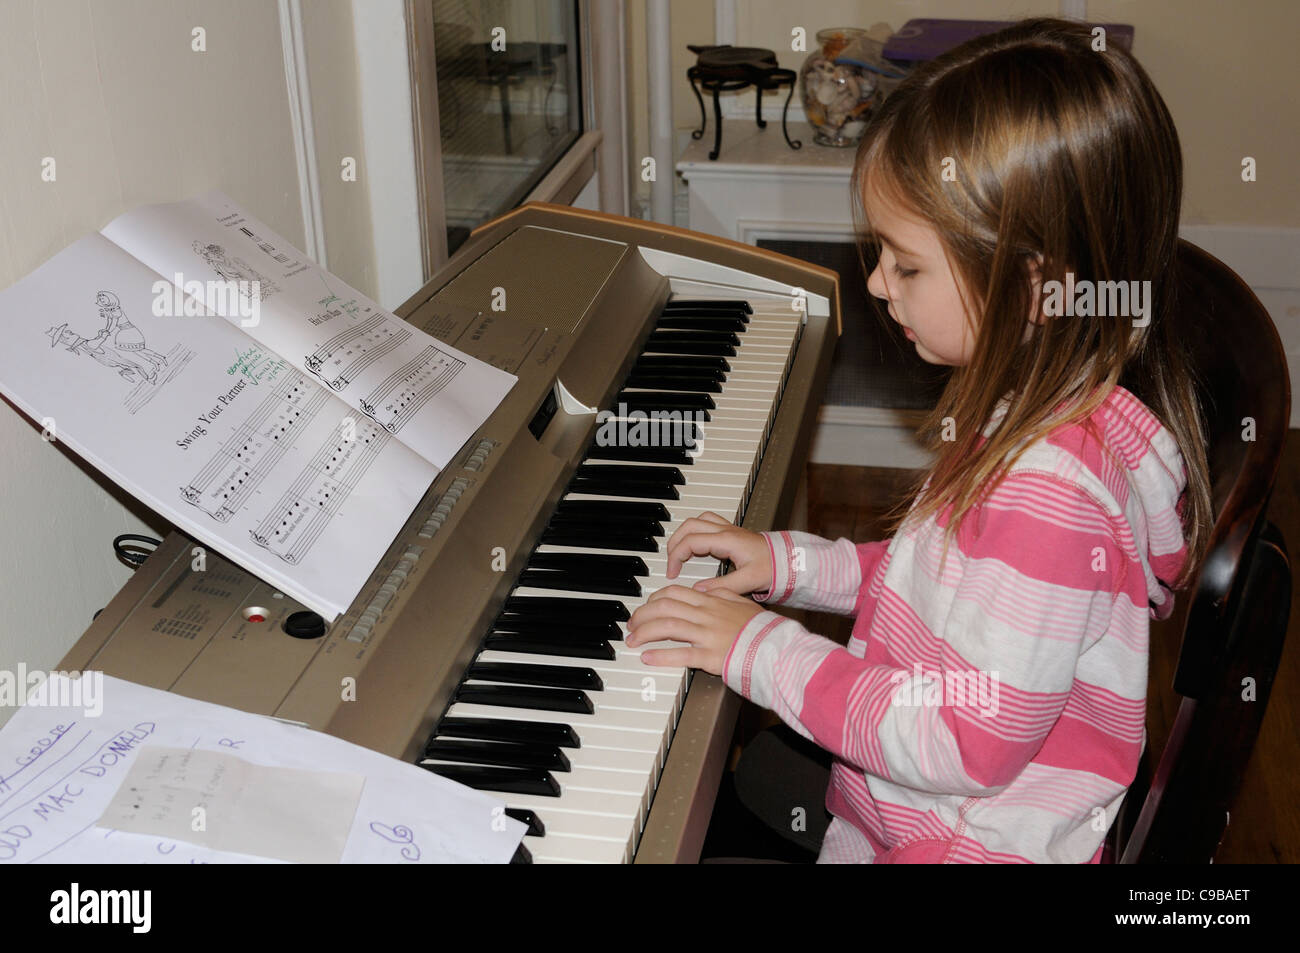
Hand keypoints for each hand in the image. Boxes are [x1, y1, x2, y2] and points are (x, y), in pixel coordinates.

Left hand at [626, 584, 763, 675]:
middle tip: (632, 625)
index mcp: (712, 601)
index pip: (674, 593)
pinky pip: (681, 654)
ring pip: (668, 627)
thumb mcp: (742, 603)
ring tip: (632, 640)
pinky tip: (648, 657)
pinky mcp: (711, 656)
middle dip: (642, 615)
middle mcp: (706, 615)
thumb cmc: (763, 630)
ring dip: (645, 633)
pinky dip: (661, 656)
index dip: (654, 599)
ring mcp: (708, 635)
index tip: (646, 608)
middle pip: (665, 608)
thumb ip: (723, 595)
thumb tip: (707, 590)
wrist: (779, 648)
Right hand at [664, 511, 772, 596]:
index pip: (690, 541)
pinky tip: (696, 546)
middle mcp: (726, 530)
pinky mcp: (732, 533)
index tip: (672, 572)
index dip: (675, 556)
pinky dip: (695, 532)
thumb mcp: (749, 581)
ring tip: (679, 552)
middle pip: (689, 525)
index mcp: (727, 540)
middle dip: (675, 542)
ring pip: (697, 521)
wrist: (790, 559)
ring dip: (684, 534)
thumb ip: (722, 587)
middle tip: (671, 562)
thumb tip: (698, 590)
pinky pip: (707, 524)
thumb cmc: (774, 567)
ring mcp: (729, 529)